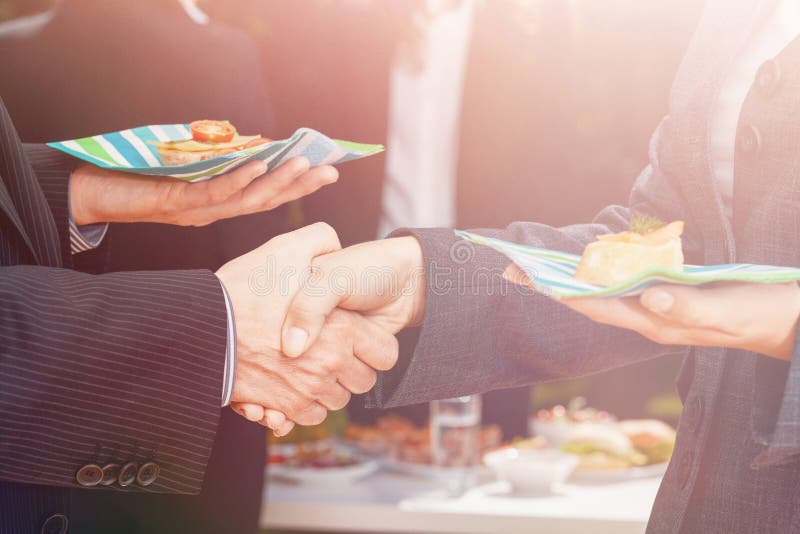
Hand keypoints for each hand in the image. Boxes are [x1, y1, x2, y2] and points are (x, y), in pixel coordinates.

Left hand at [69, 157, 337, 225]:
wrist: (94, 194)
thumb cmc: (139, 179)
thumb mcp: (186, 170)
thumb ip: (216, 163)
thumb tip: (251, 145)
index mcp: (218, 206)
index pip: (264, 197)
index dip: (296, 187)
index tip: (325, 171)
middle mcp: (213, 213)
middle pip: (265, 201)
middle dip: (299, 187)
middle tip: (330, 171)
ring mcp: (198, 211)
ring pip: (247, 199)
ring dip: (278, 182)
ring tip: (304, 164)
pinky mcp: (179, 202)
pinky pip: (216, 192)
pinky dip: (240, 178)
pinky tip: (259, 163)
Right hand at [215, 223, 398, 430]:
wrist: (199, 327)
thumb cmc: (243, 287)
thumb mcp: (286, 249)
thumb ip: (320, 241)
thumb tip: (335, 246)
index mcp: (342, 329)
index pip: (386, 353)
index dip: (374, 343)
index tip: (357, 333)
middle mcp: (329, 364)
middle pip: (364, 380)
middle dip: (353, 367)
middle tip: (331, 348)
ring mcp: (307, 389)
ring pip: (338, 399)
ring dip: (329, 386)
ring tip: (310, 364)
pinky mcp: (284, 408)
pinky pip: (312, 415)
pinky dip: (306, 404)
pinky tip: (294, 382)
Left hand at [506, 262, 799, 360]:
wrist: (787, 323)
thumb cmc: (761, 315)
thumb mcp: (727, 311)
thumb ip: (688, 308)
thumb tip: (646, 298)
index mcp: (657, 323)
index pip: (596, 305)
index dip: (559, 291)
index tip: (526, 277)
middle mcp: (650, 319)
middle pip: (589, 301)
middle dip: (551, 285)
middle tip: (512, 268)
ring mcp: (659, 310)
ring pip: (604, 294)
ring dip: (570, 280)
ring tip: (537, 267)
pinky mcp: (670, 298)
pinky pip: (624, 286)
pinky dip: (600, 273)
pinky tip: (588, 266)